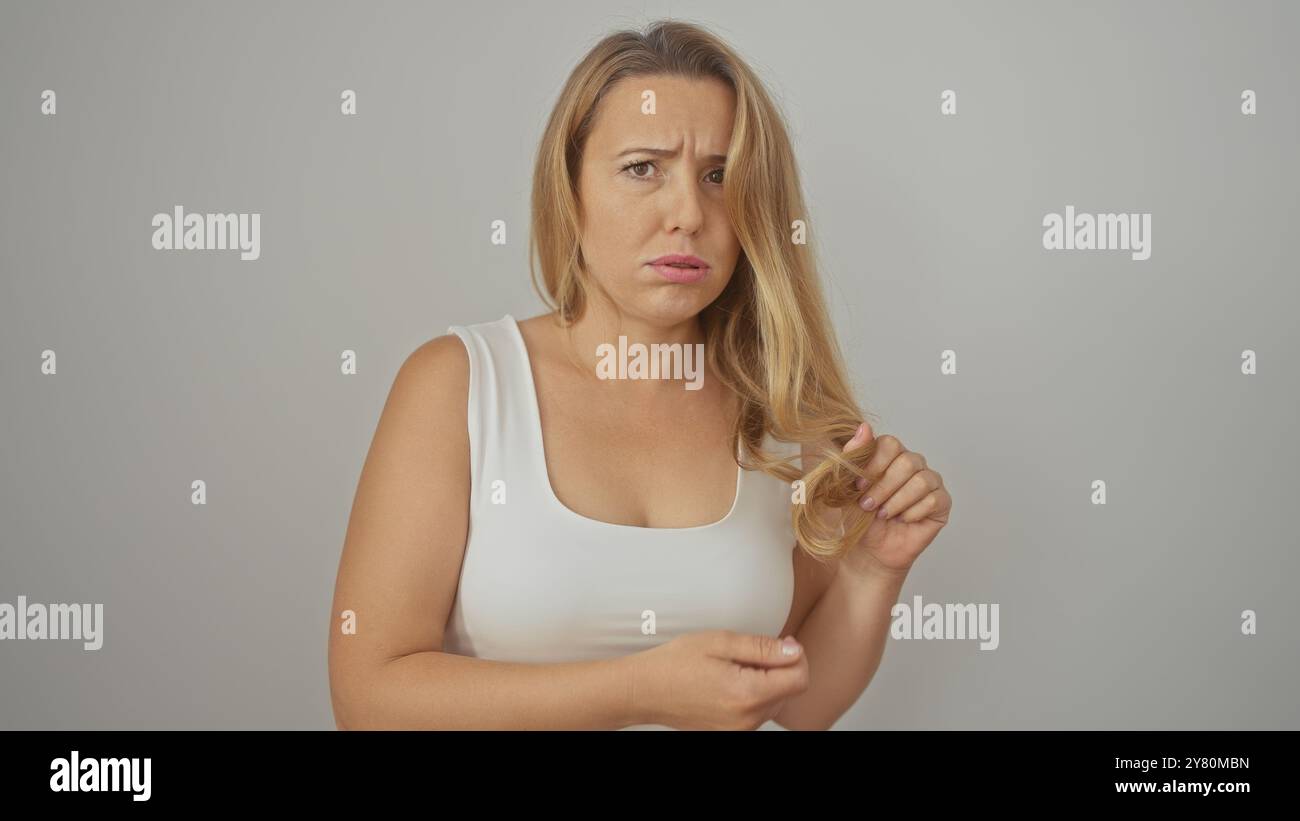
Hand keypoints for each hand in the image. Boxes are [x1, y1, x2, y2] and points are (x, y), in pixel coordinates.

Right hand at [627, 630, 809, 729]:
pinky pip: (758, 712)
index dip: (795, 655)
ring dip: (766, 681)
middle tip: (749, 652)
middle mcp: (747, 719)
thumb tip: (794, 650)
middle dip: (780, 667)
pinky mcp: (732, 733)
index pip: (799, 678)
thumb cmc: (674, 663)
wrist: (644, 691)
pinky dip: (753, 694)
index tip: (780, 642)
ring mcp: (740, 730)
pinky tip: (729, 682)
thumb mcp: (720, 642)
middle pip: (790, 690)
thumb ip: (762, 647)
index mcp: (747, 694)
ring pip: (775, 701)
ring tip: (734, 667)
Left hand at [841, 422, 950, 576]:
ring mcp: (930, 482)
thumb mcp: (847, 486)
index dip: (874, 464)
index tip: (859, 485)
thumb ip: (853, 455)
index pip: (890, 444)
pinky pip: (934, 499)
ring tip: (883, 515)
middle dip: (884, 487)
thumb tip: (864, 427)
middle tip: (868, 506)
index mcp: (890, 455)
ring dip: (898, 501)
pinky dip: (914, 512)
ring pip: (922, 480)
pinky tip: (903, 520)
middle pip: (908, 461)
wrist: (869, 550)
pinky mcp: (942, 503)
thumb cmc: (857, 517)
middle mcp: (913, 464)